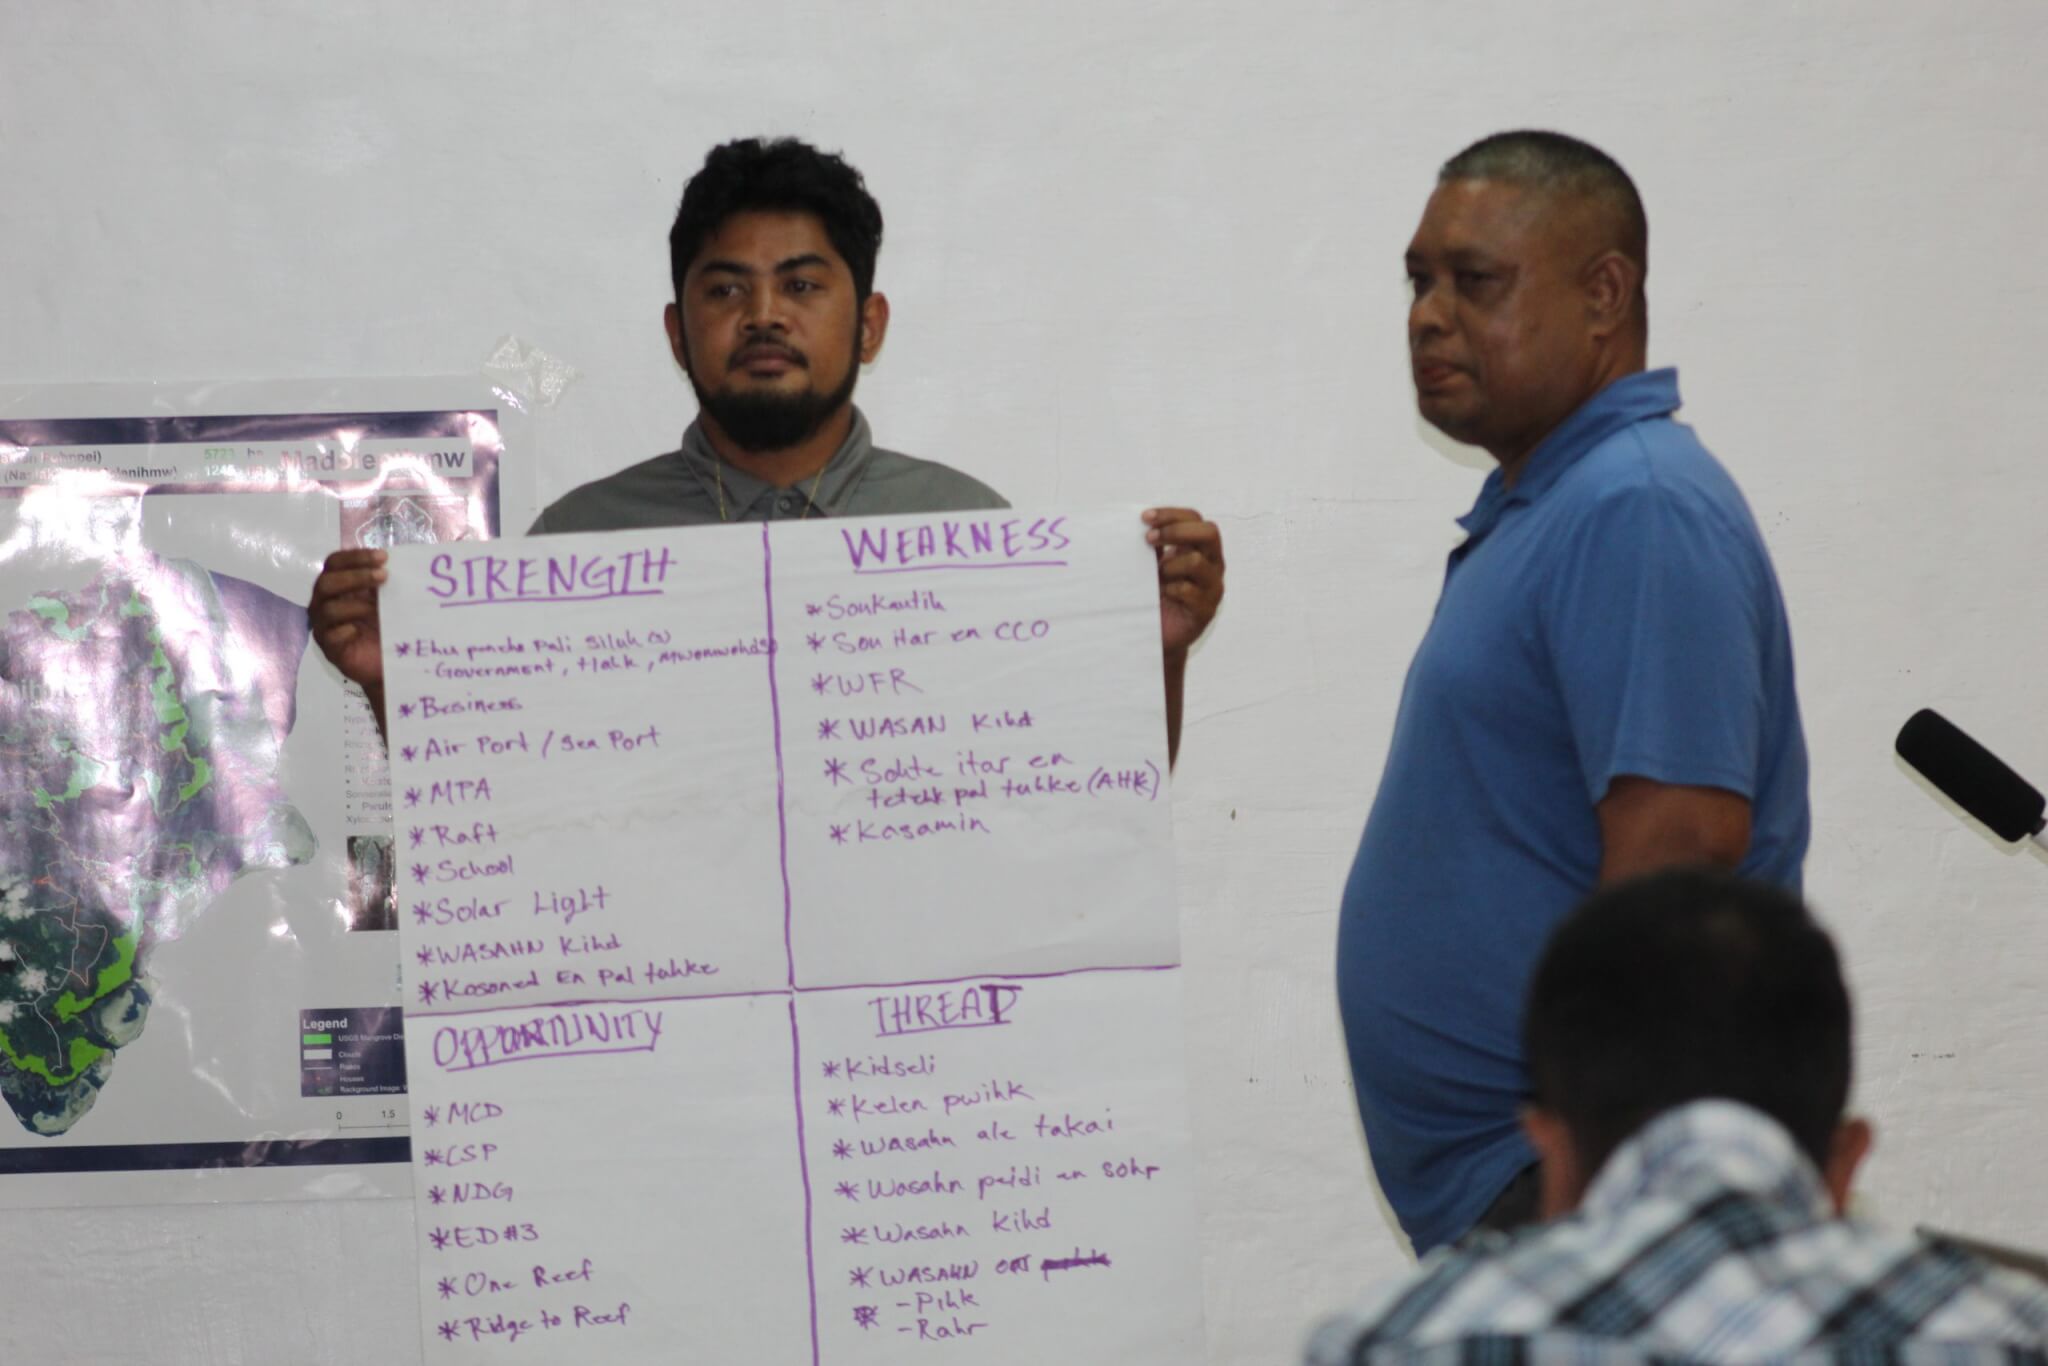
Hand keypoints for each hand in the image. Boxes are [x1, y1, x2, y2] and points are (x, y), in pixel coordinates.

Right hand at [309, 548, 387, 689]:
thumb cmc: (386, 626)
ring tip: (377, 607)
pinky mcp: (331, 649)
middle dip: (355, 576)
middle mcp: (325, 603)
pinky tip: (358, 629)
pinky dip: (345, 629)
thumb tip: (402, 560)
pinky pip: (330, 636)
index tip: (383, 557)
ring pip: (327, 609)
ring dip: (355, 604)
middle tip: (383, 576)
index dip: (355, 557)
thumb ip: (386, 582)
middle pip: (325, 582)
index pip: (335, 563)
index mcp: (338, 586)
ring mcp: (325, 627)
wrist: (389, 662)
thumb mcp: (387, 599)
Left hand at [1143, 507, 1223, 656]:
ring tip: (1156, 576)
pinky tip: (1159, 595)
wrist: (1157, 635)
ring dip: (1169, 565)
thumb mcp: (1152, 564)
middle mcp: (1212, 565)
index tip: (1144, 518)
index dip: (1171, 514)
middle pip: (1209, 532)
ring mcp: (1212, 588)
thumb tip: (1134, 521)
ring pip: (1197, 562)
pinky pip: (1188, 591)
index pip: (1194, 519)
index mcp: (1200, 548)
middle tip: (1148, 539)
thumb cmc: (1155, 595)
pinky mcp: (1206, 611)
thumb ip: (1152, 544)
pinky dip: (1169, 589)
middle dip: (1176, 531)